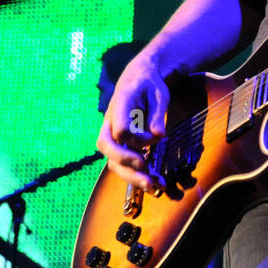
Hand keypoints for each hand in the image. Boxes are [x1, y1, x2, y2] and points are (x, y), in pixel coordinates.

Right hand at [95, 52, 170, 191]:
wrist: (137, 81)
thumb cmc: (149, 86)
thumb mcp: (159, 94)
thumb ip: (158, 114)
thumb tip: (159, 136)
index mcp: (120, 104)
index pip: (120, 128)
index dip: (137, 139)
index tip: (156, 138)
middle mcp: (110, 121)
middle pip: (107, 147)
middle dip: (125, 162)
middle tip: (146, 174)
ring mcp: (112, 135)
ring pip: (112, 161)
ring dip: (131, 177)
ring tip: (153, 187)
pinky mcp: (119, 146)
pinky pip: (122, 164)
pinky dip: (136, 176)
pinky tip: (154, 184)